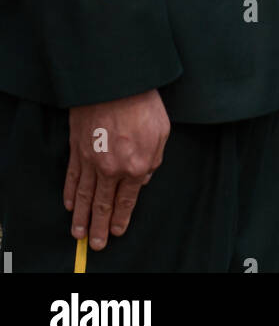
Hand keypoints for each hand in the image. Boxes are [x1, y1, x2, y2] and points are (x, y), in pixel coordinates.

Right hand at [64, 89, 169, 250]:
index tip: (118, 231)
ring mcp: (92, 160)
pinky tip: (69, 205)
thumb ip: (154, 160)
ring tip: (79, 233)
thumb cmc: (143, 103)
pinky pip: (72, 177)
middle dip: (100, 226)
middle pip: (104, 204)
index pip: (127, 200)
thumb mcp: (162, 132)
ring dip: (82, 217)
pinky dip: (70, 193)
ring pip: (85, 196)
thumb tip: (143, 180)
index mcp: (136, 166)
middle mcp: (112, 168)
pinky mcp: (77, 148)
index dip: (122, 217)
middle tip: (97, 244)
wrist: (115, 81)